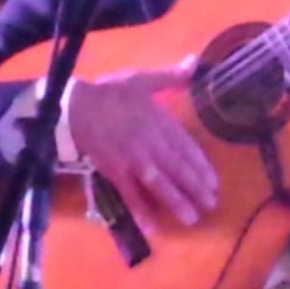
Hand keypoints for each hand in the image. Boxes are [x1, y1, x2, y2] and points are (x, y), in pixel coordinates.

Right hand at [68, 55, 217, 231]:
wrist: (75, 107)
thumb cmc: (109, 93)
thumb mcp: (142, 79)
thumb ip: (171, 76)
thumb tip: (195, 62)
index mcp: (159, 121)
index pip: (186, 147)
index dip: (201, 166)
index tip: (214, 181)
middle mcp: (150, 143)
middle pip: (177, 169)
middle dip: (195, 188)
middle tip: (211, 204)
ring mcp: (133, 160)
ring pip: (159, 184)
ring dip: (176, 202)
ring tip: (192, 218)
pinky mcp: (115, 172)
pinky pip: (131, 194)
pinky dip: (142, 210)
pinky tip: (153, 226)